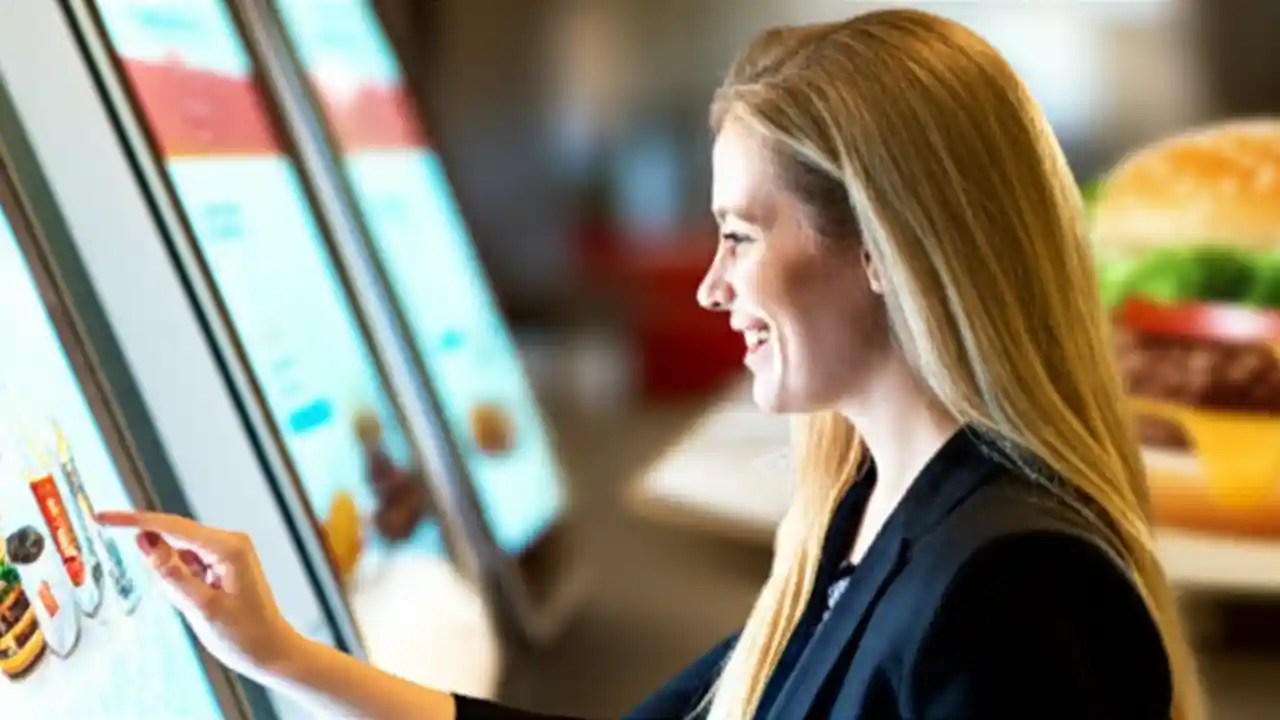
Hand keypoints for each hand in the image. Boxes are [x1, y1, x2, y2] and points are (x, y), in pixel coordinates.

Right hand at [96, 510, 301, 678]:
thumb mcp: (201, 608)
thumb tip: (144, 541)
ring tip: (201, 607)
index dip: (133, 520)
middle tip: (187, 599)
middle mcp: (229, 542)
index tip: (101, 517)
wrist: (271, 650)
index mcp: (228, 547)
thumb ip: (171, 574)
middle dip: (163, 566)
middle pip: (174, 539)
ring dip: (175, 580)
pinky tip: (203, 604)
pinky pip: (188, 566)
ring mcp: (226, 551)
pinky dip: (183, 584)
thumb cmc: (243, 633)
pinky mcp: (222, 563)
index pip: (171, 525)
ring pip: (178, 555)